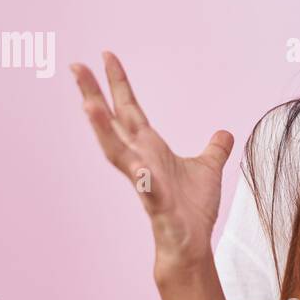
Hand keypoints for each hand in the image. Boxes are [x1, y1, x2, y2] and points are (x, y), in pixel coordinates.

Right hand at [70, 51, 233, 274]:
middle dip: (93, 94)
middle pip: (112, 121)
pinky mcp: (155, 202)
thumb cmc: (192, 209)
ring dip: (101, 129)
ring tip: (87, 104)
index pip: (130, 109)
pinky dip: (141, 176)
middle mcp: (141, 159)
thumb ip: (214, 149)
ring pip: (115, 150)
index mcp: (150, 147)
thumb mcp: (209, 169)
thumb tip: (224, 133)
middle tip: (74, 66)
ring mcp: (144, 180)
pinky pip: (146, 186)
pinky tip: (138, 166)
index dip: (119, 83)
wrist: (191, 243)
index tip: (106, 56)